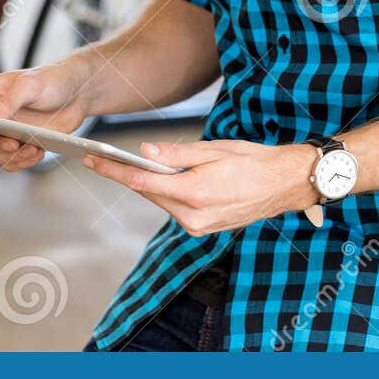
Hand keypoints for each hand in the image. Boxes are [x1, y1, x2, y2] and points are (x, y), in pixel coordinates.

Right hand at [0, 58, 96, 172]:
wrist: (78, 92)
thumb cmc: (52, 79)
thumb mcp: (30, 85)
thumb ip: (8, 101)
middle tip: (16, 144)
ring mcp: (4, 132)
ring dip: (12, 157)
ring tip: (33, 150)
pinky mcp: (19, 144)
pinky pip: (13, 161)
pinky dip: (24, 161)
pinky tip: (39, 152)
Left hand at [83, 140, 318, 235]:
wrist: (285, 184)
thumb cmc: (254, 161)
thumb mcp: (215, 149)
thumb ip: (177, 154)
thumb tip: (145, 152)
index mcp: (195, 192)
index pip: (142, 181)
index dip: (114, 170)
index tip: (93, 160)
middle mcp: (193, 216)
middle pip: (149, 192)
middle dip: (130, 175)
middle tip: (105, 158)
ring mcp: (198, 226)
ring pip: (162, 201)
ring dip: (152, 184)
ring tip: (143, 165)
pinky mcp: (204, 229)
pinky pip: (176, 209)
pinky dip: (169, 193)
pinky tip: (170, 180)